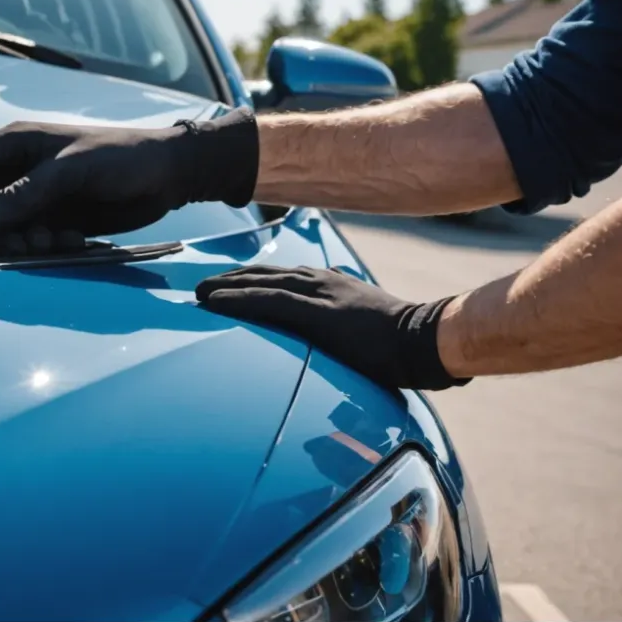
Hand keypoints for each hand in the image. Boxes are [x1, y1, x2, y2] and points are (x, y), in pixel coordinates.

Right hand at [0, 109, 258, 255]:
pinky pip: (23, 237)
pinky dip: (37, 245)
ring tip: (46, 241)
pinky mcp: (48, 216)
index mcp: (11, 145)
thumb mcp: (71, 173)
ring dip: (11, 241)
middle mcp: (13, 169)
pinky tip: (68, 239)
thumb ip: (22, 196)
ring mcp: (30, 194)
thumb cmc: (122, 157)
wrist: (168, 174)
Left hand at [195, 265, 470, 390]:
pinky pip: (266, 302)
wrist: (424, 340)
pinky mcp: (315, 312)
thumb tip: (330, 347)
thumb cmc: (401, 343)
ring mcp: (318, 294)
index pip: (282, 275)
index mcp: (332, 284)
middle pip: (264, 273)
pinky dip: (236, 300)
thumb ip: (340, 331)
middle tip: (201, 286)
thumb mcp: (363, 327)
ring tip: (198, 292)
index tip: (225, 283)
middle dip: (230, 278)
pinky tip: (212, 302)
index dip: (250, 278)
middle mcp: (321, 281)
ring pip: (259, 283)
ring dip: (224, 286)